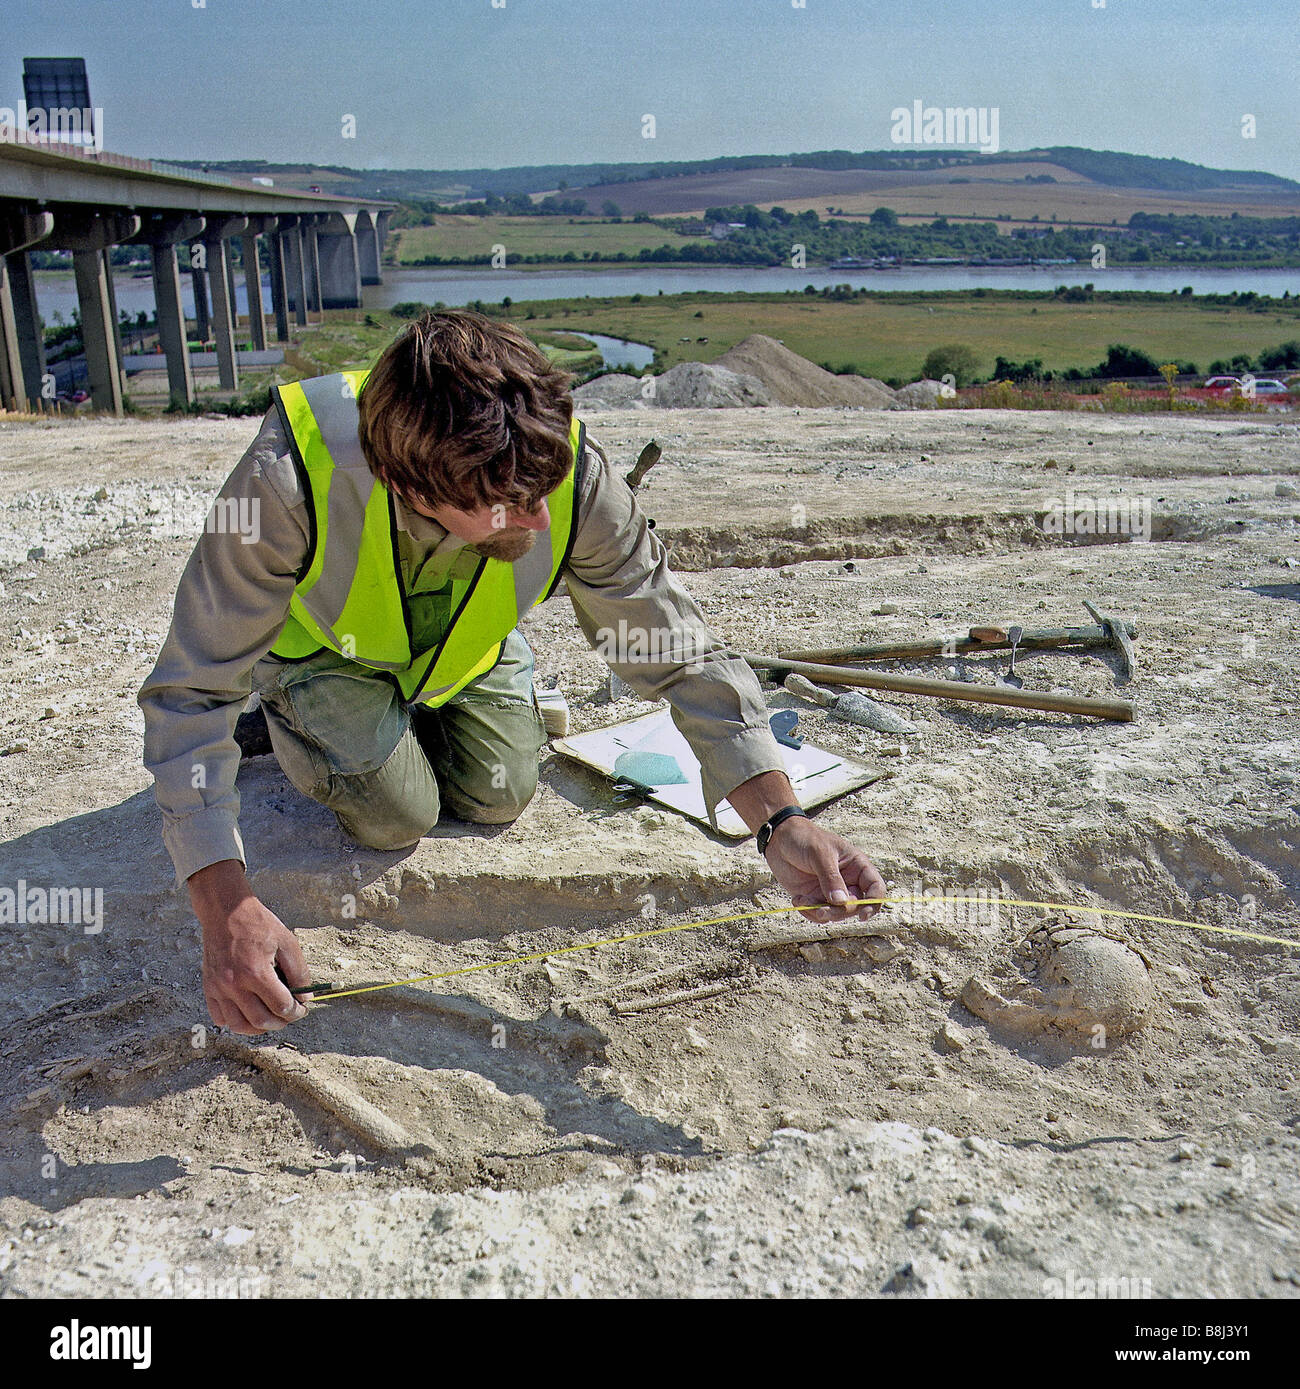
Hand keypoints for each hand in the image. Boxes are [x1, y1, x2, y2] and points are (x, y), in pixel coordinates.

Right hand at [188, 859, 312, 1034]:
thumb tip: (305, 998)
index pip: (280, 1007)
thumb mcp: (287, 942)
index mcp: (256, 973)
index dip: (296, 1012)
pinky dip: (234, 1022)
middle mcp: (234, 985)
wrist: (226, 911)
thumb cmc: (258, 924)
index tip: (301, 1009)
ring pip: (237, 1025)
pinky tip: (247, 1013)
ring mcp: (218, 989)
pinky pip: (219, 1017)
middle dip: (280, 1023)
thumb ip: (299, 972)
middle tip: (288, 1016)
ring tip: (269, 1019)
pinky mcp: (208, 988)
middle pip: (260, 1020)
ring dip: (257, 1028)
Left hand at [762, 816, 887, 924]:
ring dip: (819, 913)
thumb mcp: (819, 853)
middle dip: (838, 912)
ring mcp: (831, 891)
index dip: (874, 903)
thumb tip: (841, 902)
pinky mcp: (815, 897)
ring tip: (801, 901)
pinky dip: (808, 912)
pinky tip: (797, 900)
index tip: (862, 916)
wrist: (779, 838)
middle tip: (819, 910)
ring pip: (836, 914)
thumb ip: (831, 878)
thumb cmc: (804, 838)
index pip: (875, 888)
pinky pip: (819, 915)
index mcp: (857, 866)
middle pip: (855, 907)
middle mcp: (848, 881)